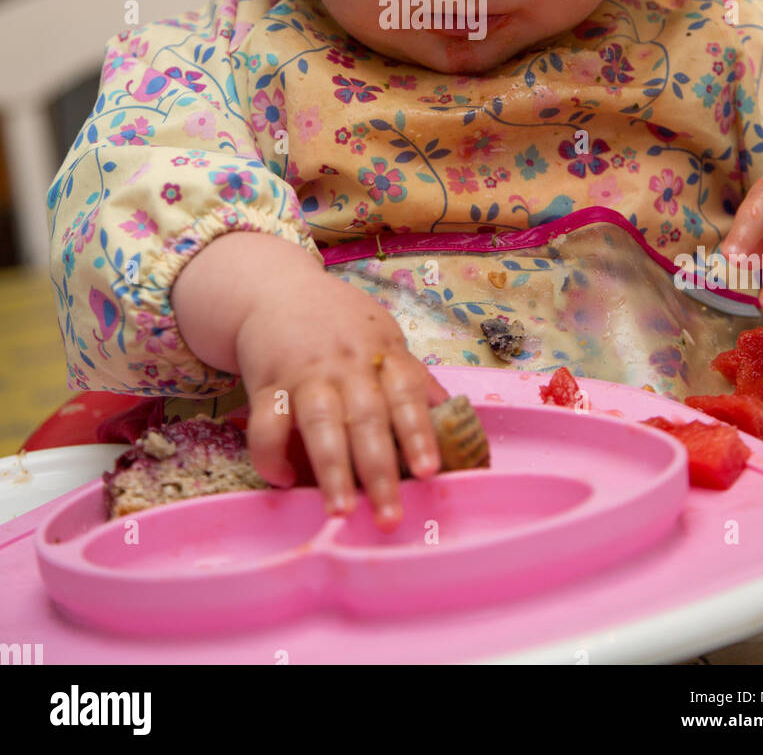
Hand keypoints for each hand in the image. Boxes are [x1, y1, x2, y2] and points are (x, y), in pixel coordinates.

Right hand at [235, 263, 450, 531]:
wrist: (276, 290)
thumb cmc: (338, 321)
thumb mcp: (383, 336)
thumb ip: (412, 376)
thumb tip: (452, 415)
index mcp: (381, 353)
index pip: (406, 394)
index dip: (419, 432)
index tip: (430, 471)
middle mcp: (346, 364)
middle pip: (366, 418)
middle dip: (379, 470)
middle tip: (390, 516)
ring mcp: (304, 374)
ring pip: (320, 424)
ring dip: (332, 469)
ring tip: (341, 510)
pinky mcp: (266, 384)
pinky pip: (265, 425)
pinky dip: (271, 456)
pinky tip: (284, 480)